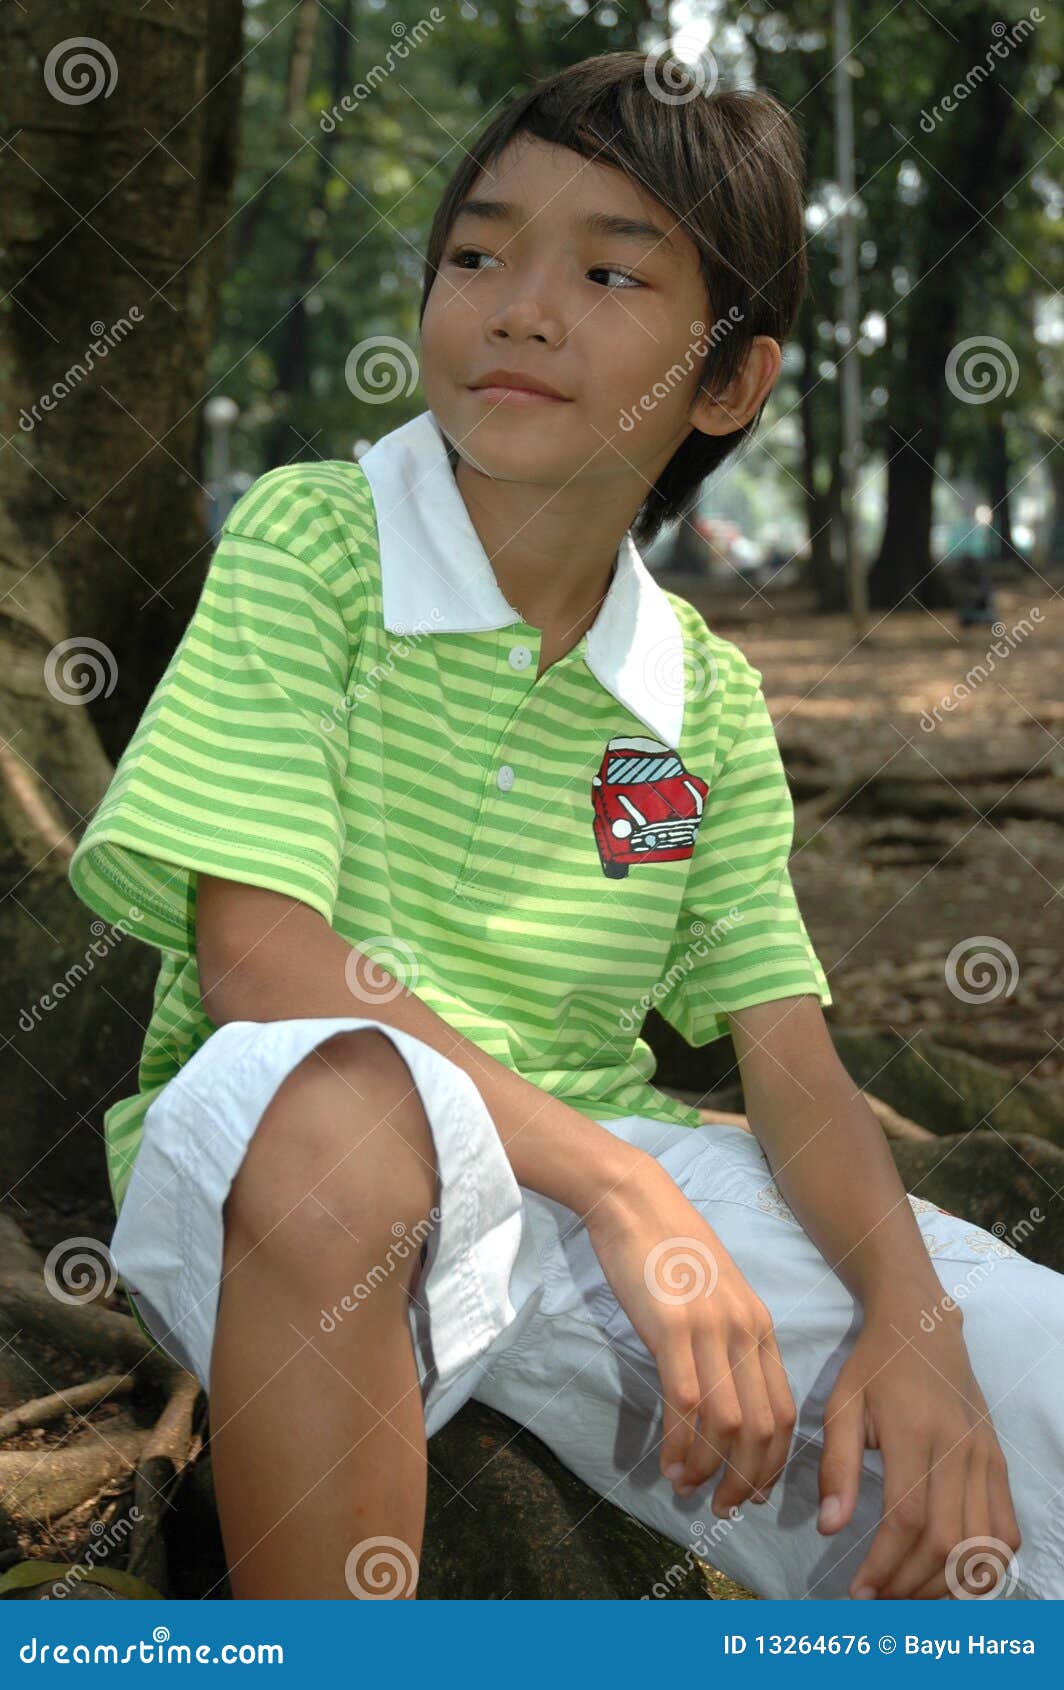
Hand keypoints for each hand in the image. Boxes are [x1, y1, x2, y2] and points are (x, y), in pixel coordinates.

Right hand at [584, 1152, 795, 1511]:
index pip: (784, 1412)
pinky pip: (686, 1404)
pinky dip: (680, 1445)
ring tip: (687, 1489)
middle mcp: (746, 1330)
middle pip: (763, 1428)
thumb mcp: (715, 1294)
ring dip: (709, 1470)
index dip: (772, 1463)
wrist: (633, 1199)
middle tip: (721, 1507)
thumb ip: (728, 1339)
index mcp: (760, 1326)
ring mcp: (711, 1329)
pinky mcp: (673, 1327)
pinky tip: (669, 1463)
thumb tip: (725, 1397)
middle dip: (746, 1480)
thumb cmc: (667, 1247)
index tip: (749, 1490)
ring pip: (727, 1424)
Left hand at [816, 1305, 1021, 1598]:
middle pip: (946, 1541)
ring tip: (909, 1595)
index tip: (858, 1590)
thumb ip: (837, 1466)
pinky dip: (985, 1566)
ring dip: (946, 1584)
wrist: (923, 1326)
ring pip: (980, 1544)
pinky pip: (1005, 1530)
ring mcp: (985, 1457)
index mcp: (912, 1432)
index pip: (907, 1519)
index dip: (884, 1564)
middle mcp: (958, 1449)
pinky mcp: (999, 1462)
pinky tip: (951, 1576)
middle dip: (910, 1583)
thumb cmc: (874, 1366)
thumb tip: (829, 1528)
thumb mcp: (841, 1404)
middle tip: (878, 1599)